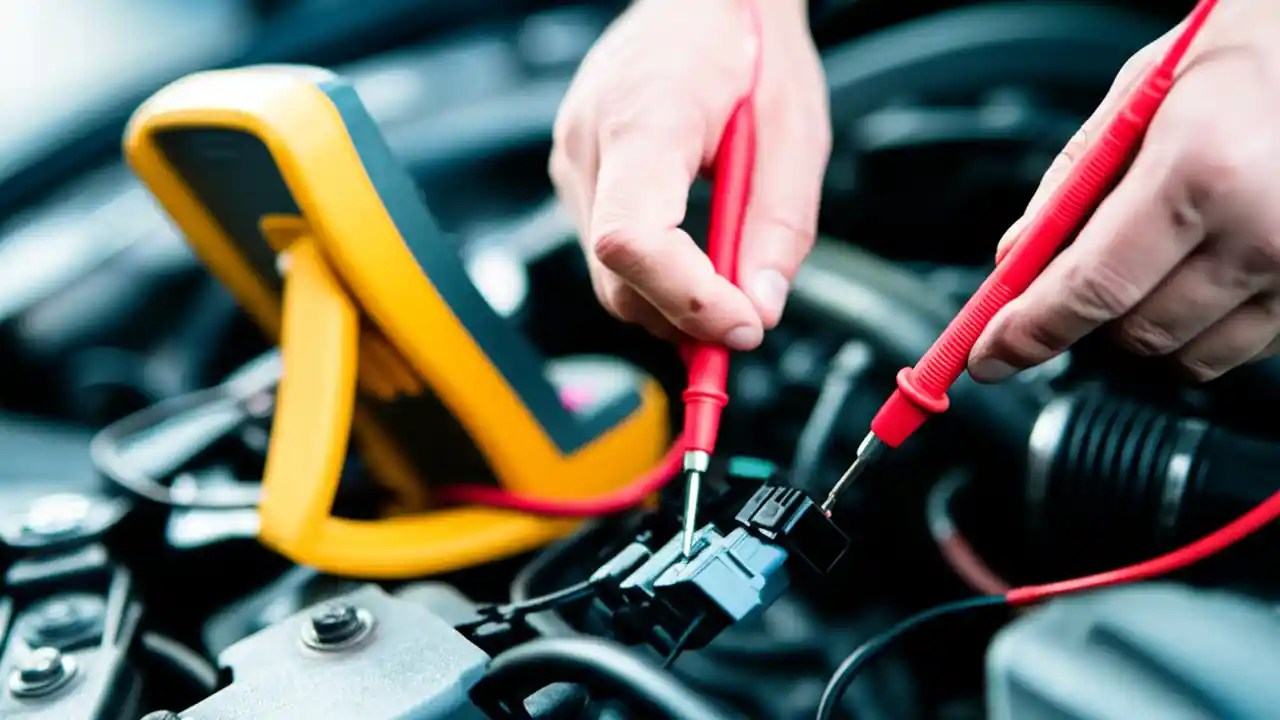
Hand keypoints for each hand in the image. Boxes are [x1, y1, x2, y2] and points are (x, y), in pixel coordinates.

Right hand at [549, 0, 829, 349]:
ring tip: (729, 287)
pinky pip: (607, 251)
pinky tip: (695, 267)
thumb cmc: (745, 42)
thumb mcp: (795, 130)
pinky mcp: (576, 172)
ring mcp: (572, 158)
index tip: (742, 325)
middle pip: (617, 274)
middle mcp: (590, 142)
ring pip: (609, 275)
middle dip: (684, 316)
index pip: (632, 239)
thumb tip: (760, 307)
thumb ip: (780, 226)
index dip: (687, 299)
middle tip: (747, 323)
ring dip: (670, 302)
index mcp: (644, 119)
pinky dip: (654, 276)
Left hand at [970, 0, 1279, 382]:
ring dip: (1148, 324)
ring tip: (1161, 255)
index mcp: (1200, 170)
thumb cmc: (1255, 54)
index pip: (1091, 286)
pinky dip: (1207, 326)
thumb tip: (1018, 259)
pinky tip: (1211, 266)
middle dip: (1087, 317)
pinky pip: (1243, 349)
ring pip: (1188, 356)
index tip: (989, 355)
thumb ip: (1074, 183)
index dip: (1029, 332)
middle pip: (1134, 332)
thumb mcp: (1146, 90)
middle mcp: (1259, 230)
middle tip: (1083, 270)